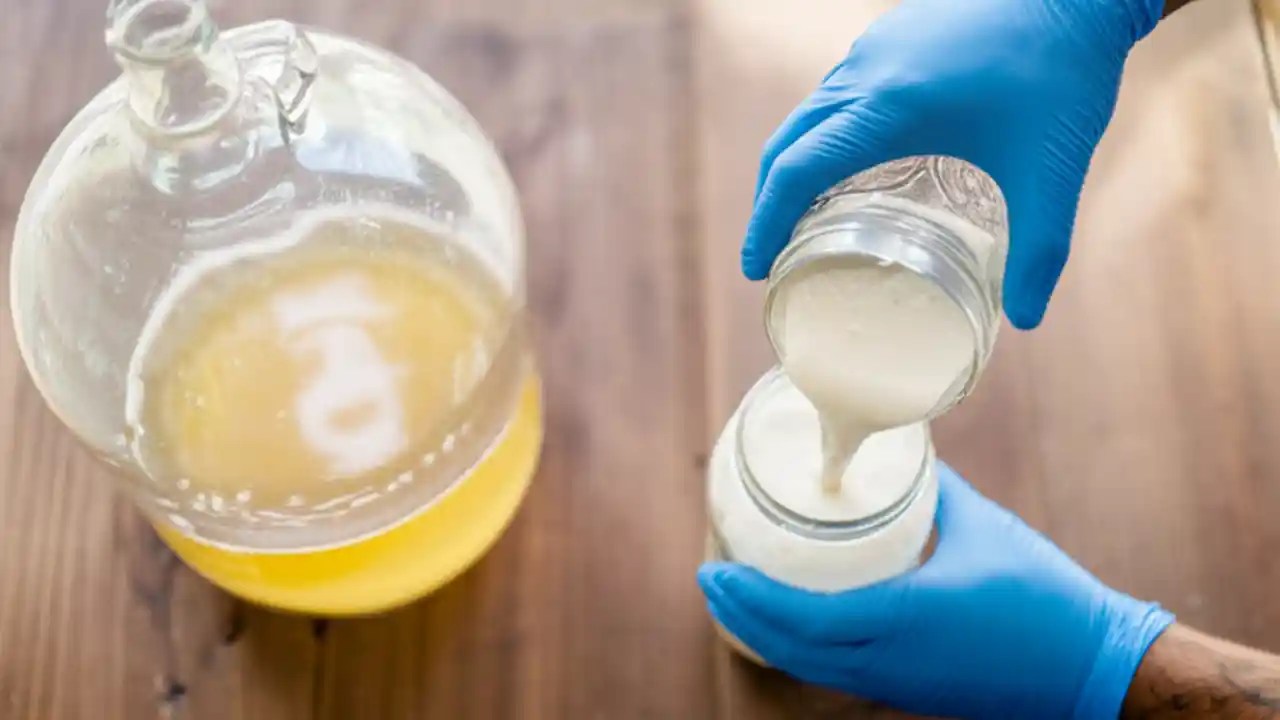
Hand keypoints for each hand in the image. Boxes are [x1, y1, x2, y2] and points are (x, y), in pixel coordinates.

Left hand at [698, 464, 1173, 719]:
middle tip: (712, 577)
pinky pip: (834, 674)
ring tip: (738, 599)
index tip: (713, 568)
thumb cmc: (1043, 597)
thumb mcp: (980, 526)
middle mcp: (887, 662)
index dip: (747, 597)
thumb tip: (905, 452)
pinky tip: (793, 626)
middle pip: (788, 649)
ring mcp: (896, 684)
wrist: (1093, 669)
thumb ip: (934, 488)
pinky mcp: (910, 693)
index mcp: (899, 620)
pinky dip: (799, 650)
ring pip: (808, 667)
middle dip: (739, 616)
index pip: (799, 619)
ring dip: (764, 636)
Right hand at [741, 0, 1164, 328]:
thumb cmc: (1067, 72)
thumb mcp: (1052, 169)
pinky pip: (834, 92)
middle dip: (769, 202)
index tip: (756, 269)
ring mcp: (874, 47)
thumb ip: (1041, 250)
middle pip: (786, 144)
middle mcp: (865, 72)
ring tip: (805, 216)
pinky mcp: (891, 34)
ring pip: (807, 115)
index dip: (766, 224)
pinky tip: (853, 162)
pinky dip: (822, 136)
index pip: (797, 171)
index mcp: (888, 107)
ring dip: (794, 166)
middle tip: (773, 254)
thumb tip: (1025, 319)